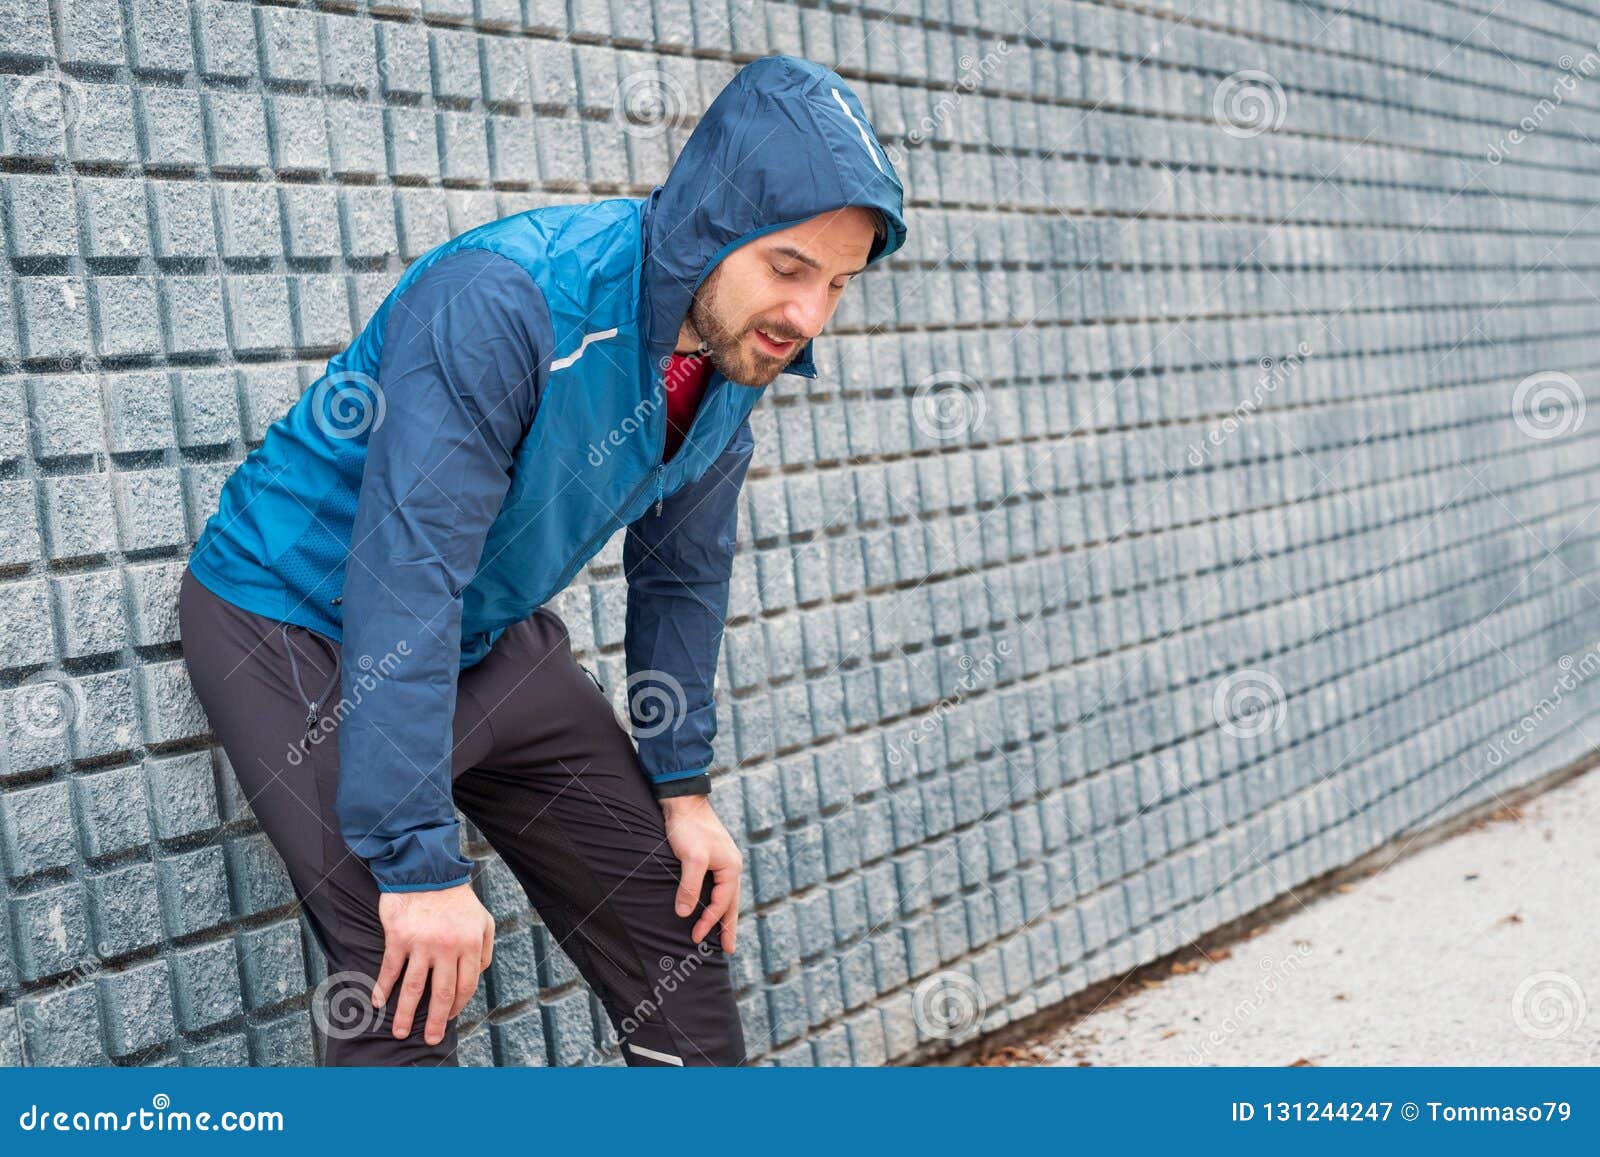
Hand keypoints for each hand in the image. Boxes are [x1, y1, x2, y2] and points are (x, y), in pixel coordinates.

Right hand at [371, 881, 495, 1045]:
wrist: (427, 869)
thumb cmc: (456, 897)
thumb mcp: (483, 919)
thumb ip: (485, 949)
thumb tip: (478, 975)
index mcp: (470, 945)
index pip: (466, 986)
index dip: (458, 1006)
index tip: (450, 1017)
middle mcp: (447, 948)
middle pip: (441, 994)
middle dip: (436, 1022)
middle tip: (431, 1040)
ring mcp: (422, 944)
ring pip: (413, 989)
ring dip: (405, 1014)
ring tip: (400, 1032)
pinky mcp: (398, 938)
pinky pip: (390, 970)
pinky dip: (382, 988)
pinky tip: (376, 1002)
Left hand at [661, 795, 741, 952]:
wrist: (684, 801)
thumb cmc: (689, 828)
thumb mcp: (690, 858)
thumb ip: (690, 887)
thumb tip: (685, 914)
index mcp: (731, 868)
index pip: (721, 904)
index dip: (708, 922)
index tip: (695, 938)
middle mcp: (732, 866)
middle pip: (732, 903)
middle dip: (729, 927)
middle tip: (729, 950)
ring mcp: (724, 862)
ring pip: (726, 895)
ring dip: (724, 915)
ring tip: (723, 933)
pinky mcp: (713, 858)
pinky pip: (718, 886)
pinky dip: (717, 900)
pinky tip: (712, 904)